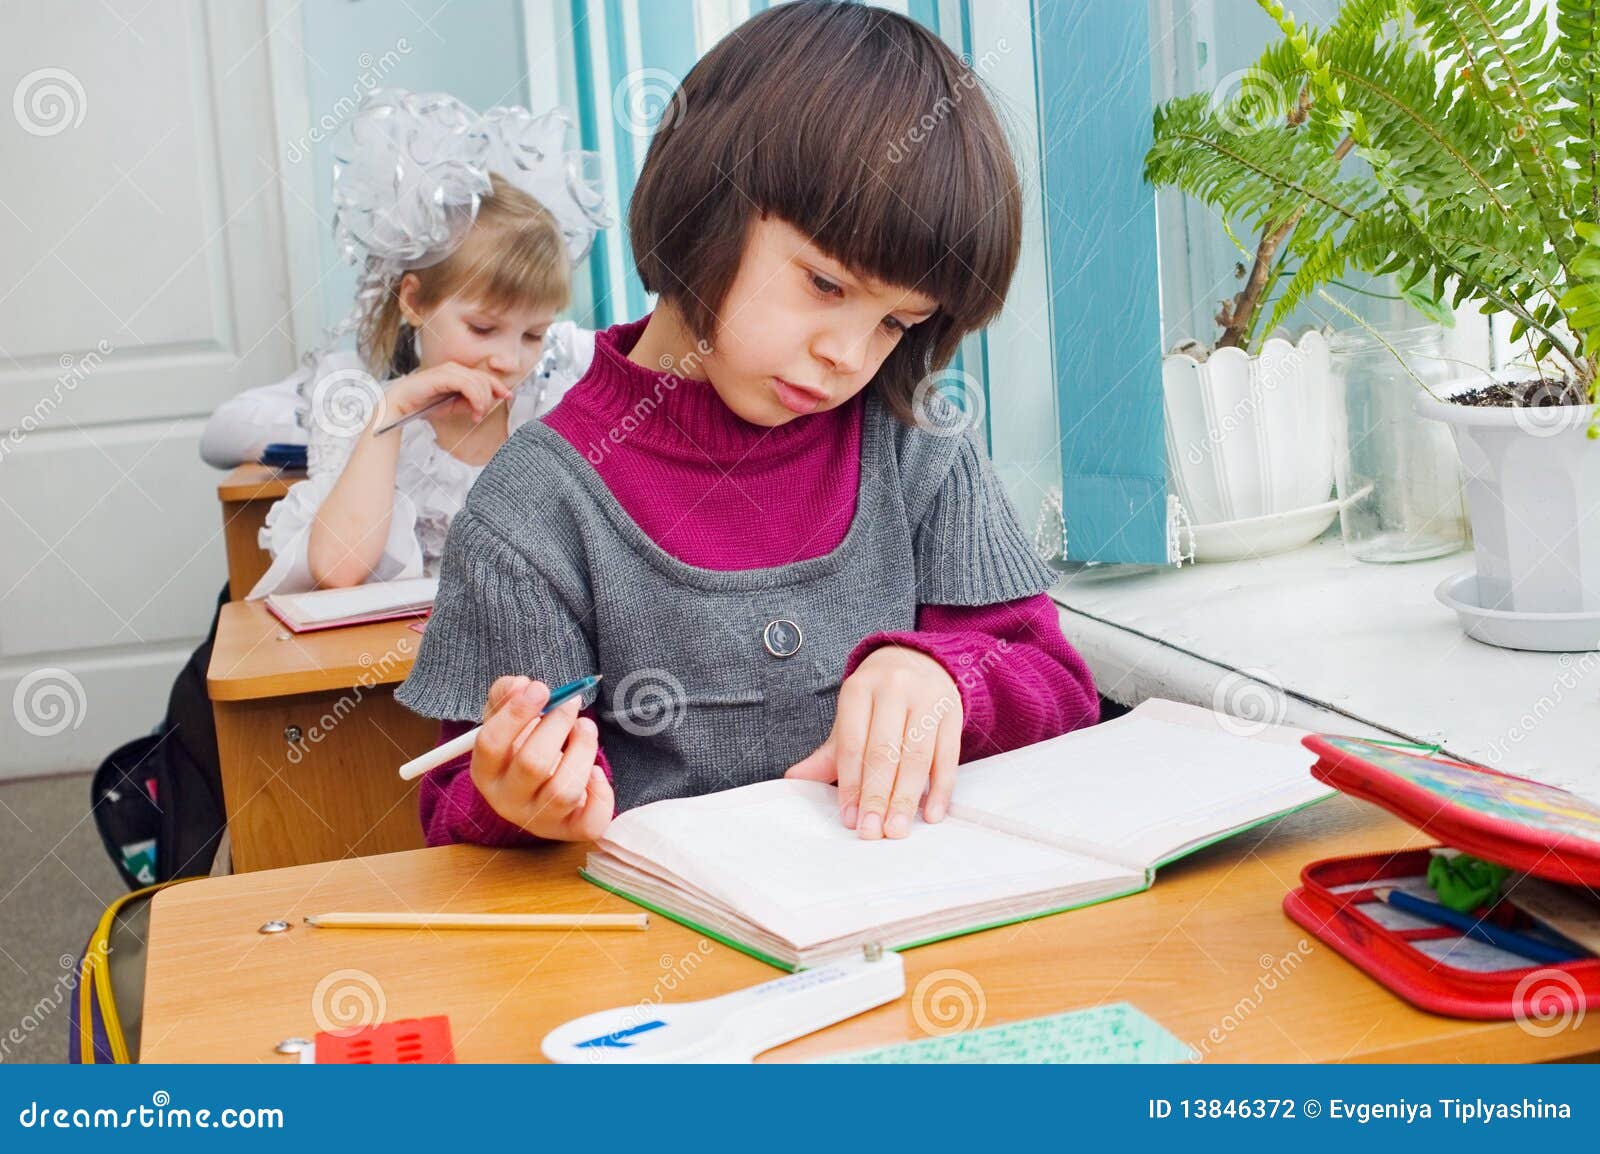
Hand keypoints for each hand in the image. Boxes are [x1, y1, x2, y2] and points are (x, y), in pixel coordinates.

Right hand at [382, 362, 511, 424]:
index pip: (484, 376)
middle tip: (479, 415)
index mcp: (457, 373)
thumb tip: (484, 404)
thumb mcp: (452, 406)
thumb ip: (468, 402)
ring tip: (475, 416)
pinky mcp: (443, 376)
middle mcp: (454, 368)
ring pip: (478, 383)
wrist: (400, 405)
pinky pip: (468, 385)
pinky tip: (473, 411)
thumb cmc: (423, 405)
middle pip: (484, 380)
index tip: (508, 397)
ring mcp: (448, 370)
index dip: (498, 386)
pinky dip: (475, 399)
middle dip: (489, 399)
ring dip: (482, 402)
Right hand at [471, 676, 612, 840]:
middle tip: (571, 703)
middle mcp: (507, 801)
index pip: (491, 744)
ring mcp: (539, 820)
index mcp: (485, 771)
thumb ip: (506, 696)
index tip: (541, 688)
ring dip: (582, 750)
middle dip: (557, 725)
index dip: (516, 713)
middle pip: (532, 765)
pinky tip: (595, 771)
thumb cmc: (521, 748)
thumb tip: (521, 684)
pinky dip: (601, 794)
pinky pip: (590, 823)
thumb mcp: (505, 720)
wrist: (536, 792)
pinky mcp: (570, 831)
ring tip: (585, 728)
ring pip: (564, 791)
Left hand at [785, 646, 961, 838]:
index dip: (850, 784)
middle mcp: (894, 688)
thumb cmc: (878, 699)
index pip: (853, 743)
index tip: (849, 817)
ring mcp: (927, 698)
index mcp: (859, 688)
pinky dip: (941, 788)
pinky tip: (931, 813)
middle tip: (873, 831)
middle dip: (877, 796)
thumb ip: (829, 752)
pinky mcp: (953, 712)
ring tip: (897, 829)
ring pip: (917, 756)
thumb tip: (795, 779)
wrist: (918, 660)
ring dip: (906, 798)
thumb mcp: (851, 717)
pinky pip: (948, 756)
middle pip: (885, 751)